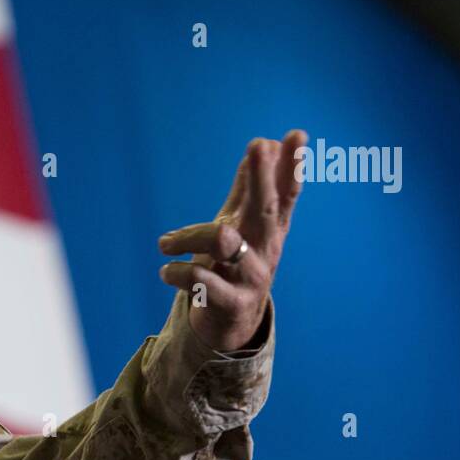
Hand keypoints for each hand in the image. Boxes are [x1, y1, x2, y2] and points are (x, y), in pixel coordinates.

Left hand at [158, 130, 306, 351]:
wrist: (231, 324)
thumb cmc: (234, 266)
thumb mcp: (242, 226)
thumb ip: (250, 188)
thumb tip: (266, 142)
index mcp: (269, 229)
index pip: (286, 193)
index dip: (291, 165)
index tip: (295, 135)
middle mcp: (266, 249)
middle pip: (266, 208)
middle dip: (262, 176)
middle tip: (258, 144)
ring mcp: (252, 277)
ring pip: (222, 240)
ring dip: (188, 236)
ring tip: (164, 243)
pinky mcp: (232, 303)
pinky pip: (201, 279)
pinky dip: (177, 272)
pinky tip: (165, 272)